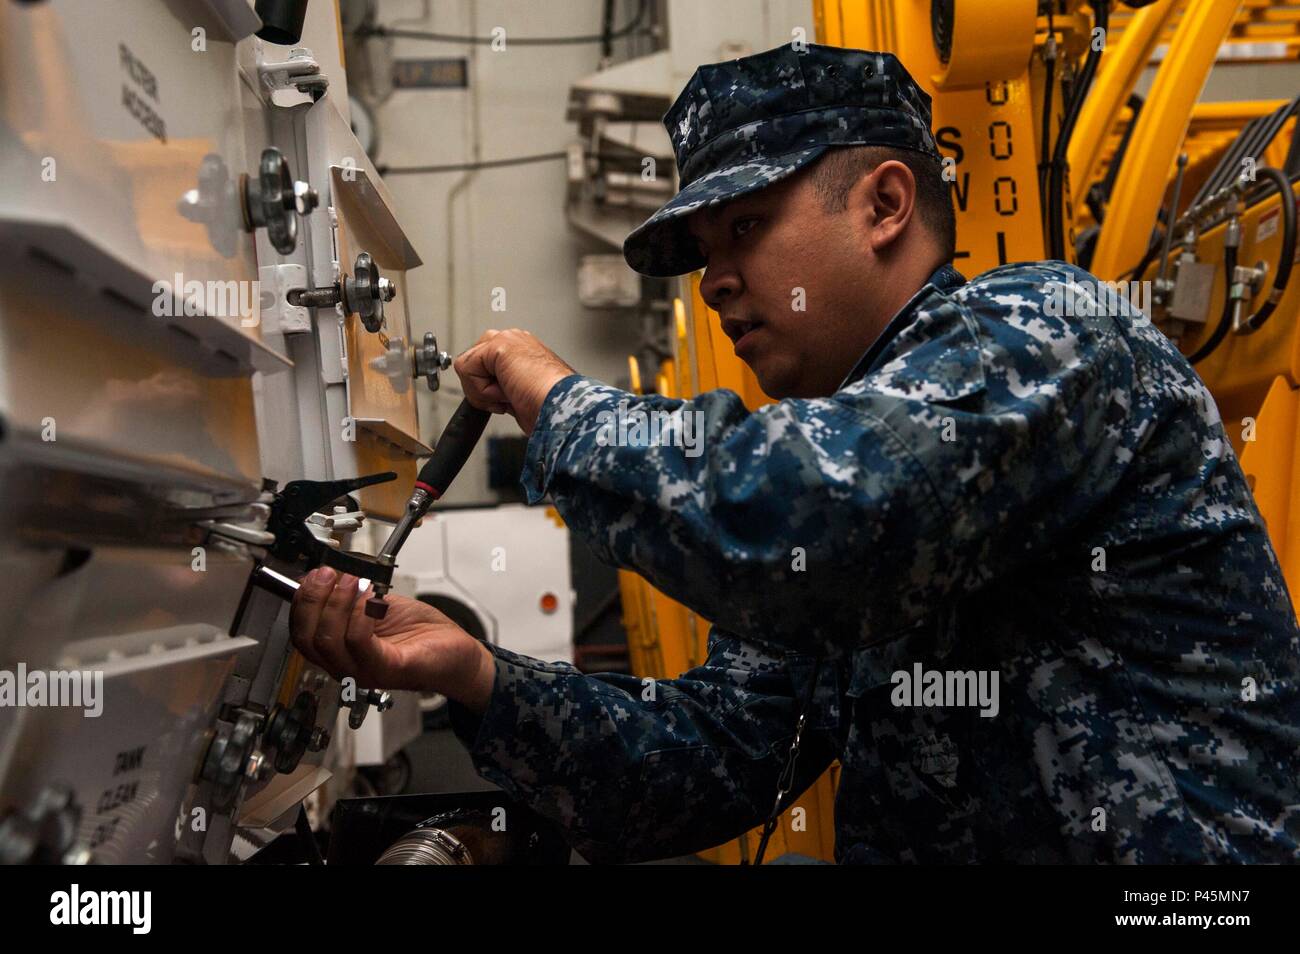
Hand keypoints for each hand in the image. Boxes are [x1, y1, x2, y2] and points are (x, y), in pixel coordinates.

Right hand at [289, 568, 496, 712]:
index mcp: (339, 652)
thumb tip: (324, 576)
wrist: (457, 652)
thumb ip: (350, 595)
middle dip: (313, 599)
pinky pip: (360, 643)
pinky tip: (372, 599)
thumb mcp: (376, 606)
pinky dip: (361, 614)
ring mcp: (366, 671)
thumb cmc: (419, 633)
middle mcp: (347, 666)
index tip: (314, 574)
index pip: (301, 633)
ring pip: (329, 641)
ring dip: (337, 603)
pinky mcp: (389, 668)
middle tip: (329, 574)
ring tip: (353, 581)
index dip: (301, 601)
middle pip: (307, 639)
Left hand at [453, 328, 574, 434]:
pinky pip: (466, 369)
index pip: (484, 365)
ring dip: (483, 391)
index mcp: (523, 350)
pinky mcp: (498, 345)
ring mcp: (507, 339)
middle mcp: (515, 340)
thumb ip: (503, 387)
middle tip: (508, 399)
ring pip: (467, 366)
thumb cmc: (552, 409)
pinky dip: (482, 390)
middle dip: (481, 388)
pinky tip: (506, 392)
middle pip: (472, 362)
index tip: (510, 402)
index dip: (488, 390)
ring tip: (511, 395)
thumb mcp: (522, 396)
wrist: (564, 409)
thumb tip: (487, 395)